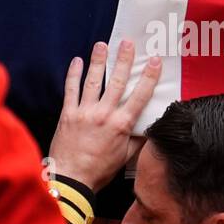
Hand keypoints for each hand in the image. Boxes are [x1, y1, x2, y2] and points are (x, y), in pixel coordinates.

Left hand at [49, 40, 161, 192]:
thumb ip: (138, 140)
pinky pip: (71, 89)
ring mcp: (85, 112)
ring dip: (98, 60)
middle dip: (124, 60)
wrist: (71, 179)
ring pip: (94, 80)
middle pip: (117, 81)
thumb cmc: (99, 171)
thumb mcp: (126, 157)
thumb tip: (150, 128)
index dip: (149, 76)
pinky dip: (74, 74)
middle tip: (128, 43)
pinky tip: (77, 62)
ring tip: (102, 45)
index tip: (155, 61)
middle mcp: (104, 114)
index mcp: (122, 125)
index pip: (140, 95)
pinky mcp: (68, 114)